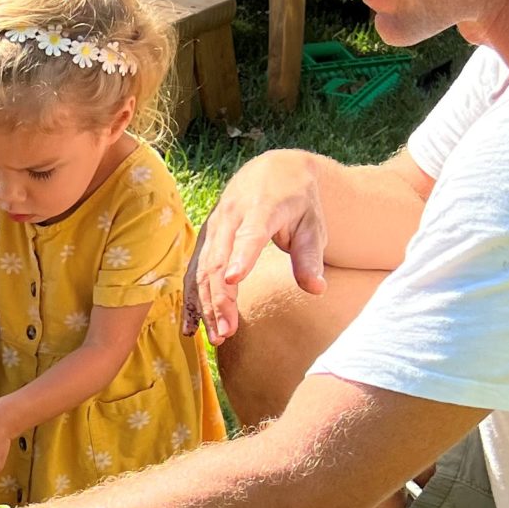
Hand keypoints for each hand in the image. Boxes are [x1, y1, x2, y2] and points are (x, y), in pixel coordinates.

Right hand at [183, 151, 329, 344]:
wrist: (272, 170)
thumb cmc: (298, 200)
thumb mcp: (313, 223)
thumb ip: (311, 257)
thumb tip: (317, 290)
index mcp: (261, 208)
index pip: (249, 235)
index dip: (240, 257)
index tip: (234, 280)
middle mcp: (230, 217)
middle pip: (217, 261)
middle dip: (219, 299)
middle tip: (227, 334)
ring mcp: (213, 228)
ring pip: (201, 270)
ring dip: (205, 306)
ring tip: (217, 337)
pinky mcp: (205, 240)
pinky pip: (193, 272)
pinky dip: (191, 300)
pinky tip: (192, 328)